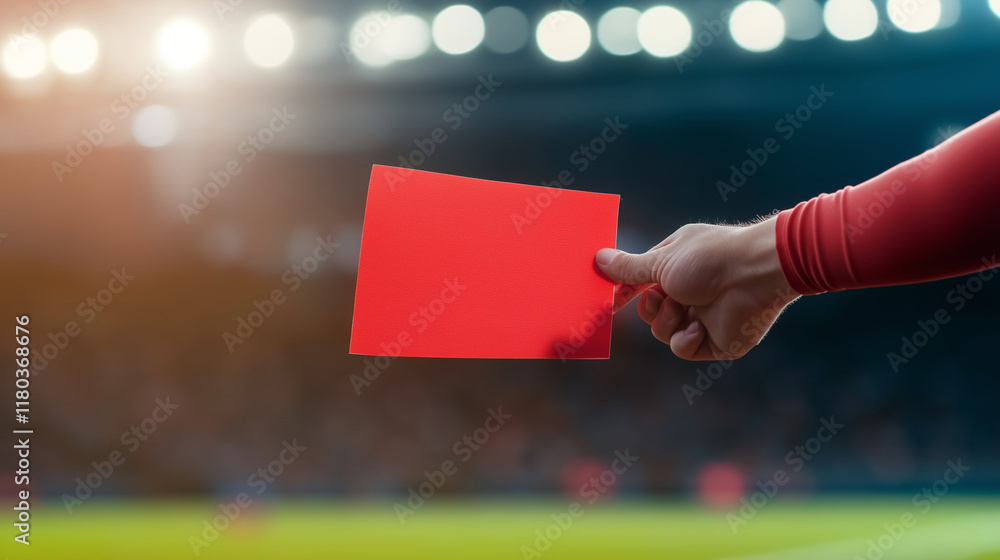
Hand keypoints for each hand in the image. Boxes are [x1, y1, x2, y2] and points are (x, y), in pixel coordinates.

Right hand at [595, 217, 799, 360]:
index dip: (625, 292)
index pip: (642, 282)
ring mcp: (702, 316)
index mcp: (677, 266)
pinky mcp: (714, 341)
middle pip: (650, 310)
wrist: (753, 276)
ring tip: (681, 308)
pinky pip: (683, 348)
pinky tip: (698, 326)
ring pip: (663, 331)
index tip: (611, 302)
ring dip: (666, 321)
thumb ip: (629, 269)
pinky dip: (685, 339)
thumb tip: (599, 259)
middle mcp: (689, 291)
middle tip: (659, 297)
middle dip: (649, 307)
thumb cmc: (708, 258)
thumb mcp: (661, 261)